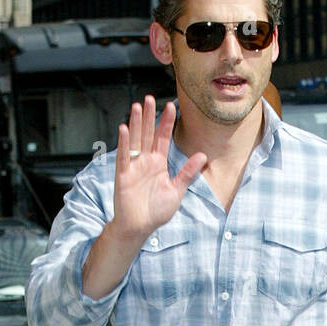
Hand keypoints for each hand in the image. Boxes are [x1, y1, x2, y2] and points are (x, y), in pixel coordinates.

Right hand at [112, 97, 207, 244]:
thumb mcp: (176, 190)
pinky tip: (125, 128)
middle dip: (149, 116)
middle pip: (147, 134)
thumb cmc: (156, 212)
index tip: (172, 106)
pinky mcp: (124, 175)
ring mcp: (134, 167)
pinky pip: (124, 156)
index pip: (163, 138)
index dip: (167, 122)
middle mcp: (146, 162)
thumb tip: (202, 156)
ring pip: (135, 140)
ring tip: (137, 106)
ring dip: (135, 123)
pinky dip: (125, 143)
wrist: (139, 227)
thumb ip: (187, 173)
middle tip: (150, 98)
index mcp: (158, 164)